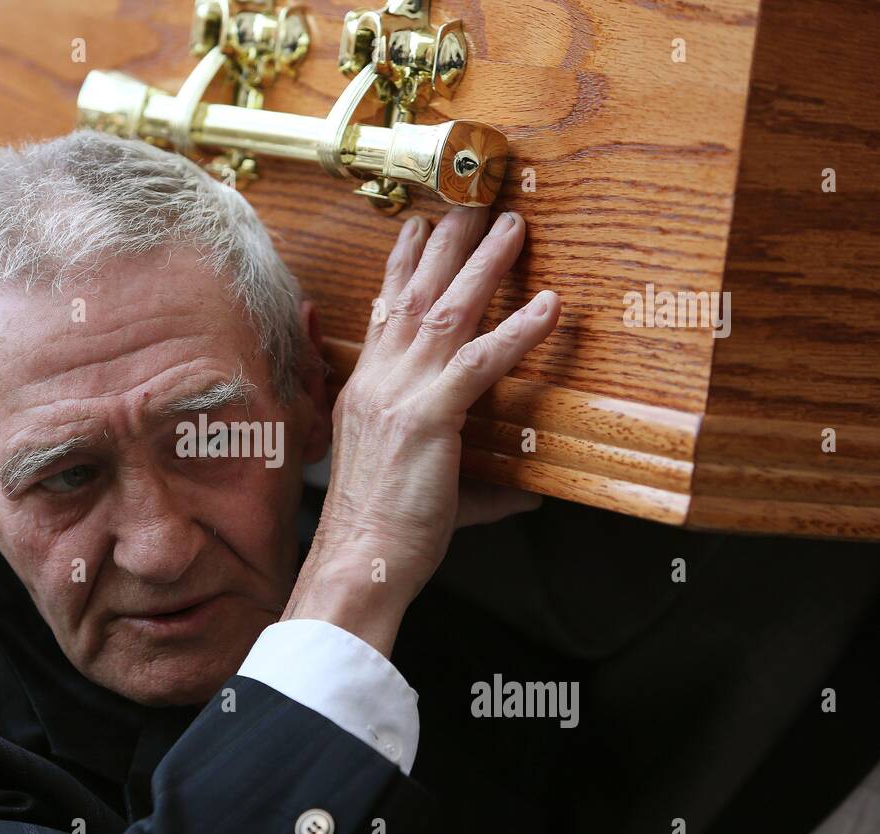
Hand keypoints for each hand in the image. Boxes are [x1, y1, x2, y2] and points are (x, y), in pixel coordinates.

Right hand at [285, 209, 560, 655]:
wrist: (357, 560)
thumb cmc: (381, 531)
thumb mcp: (426, 491)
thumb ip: (482, 485)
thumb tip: (531, 492)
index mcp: (366, 390)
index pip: (383, 313)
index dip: (402, 266)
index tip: (417, 227)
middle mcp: (377, 380)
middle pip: (412, 294)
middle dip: (442, 243)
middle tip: (469, 201)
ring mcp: (400, 393)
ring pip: (445, 312)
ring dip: (480, 263)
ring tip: (511, 225)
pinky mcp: (428, 415)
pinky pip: (480, 361)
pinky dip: (517, 330)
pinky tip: (549, 305)